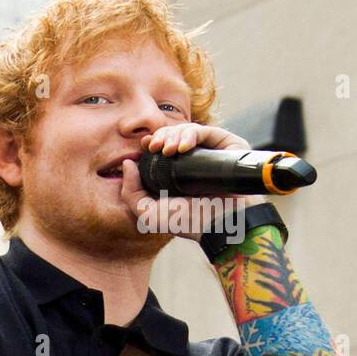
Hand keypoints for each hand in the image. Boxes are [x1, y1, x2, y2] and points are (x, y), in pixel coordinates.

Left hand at [118, 122, 267, 241]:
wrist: (218, 224)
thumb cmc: (187, 222)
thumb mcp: (148, 213)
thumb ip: (131, 192)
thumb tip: (127, 163)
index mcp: (176, 171)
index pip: (163, 146)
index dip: (153, 141)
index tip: (146, 144)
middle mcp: (195, 160)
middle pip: (174, 135)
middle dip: (162, 136)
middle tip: (155, 146)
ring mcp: (212, 152)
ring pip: (189, 131)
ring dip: (174, 135)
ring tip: (169, 148)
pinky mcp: (228, 147)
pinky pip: (208, 132)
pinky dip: (192, 134)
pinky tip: (183, 147)